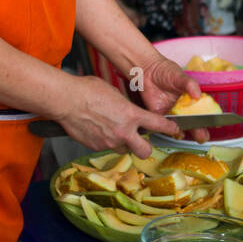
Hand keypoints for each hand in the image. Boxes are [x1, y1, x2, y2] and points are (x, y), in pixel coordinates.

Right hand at [52, 74, 179, 156]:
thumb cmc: (88, 91)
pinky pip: (107, 147)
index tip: (175, 130)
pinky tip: (98, 129)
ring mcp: (110, 141)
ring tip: (111, 129)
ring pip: (124, 149)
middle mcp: (123, 131)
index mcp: (131, 114)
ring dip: (122, 143)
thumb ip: (126, 107)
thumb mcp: (115, 94)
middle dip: (145, 147)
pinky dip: (106, 141)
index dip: (170, 129)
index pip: (158, 125)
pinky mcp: (96, 147)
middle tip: (140, 140)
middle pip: (145, 150)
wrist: (67, 100)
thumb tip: (128, 113)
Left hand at [136, 55, 209, 143]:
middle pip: (193, 122)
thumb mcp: (180, 76)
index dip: (209, 119)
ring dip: (187, 132)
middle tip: (203, 136)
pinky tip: (177, 131)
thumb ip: (189, 84)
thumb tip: (198, 95)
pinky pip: (166, 126)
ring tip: (190, 136)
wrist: (147, 70)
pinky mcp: (159, 115)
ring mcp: (172, 112)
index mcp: (191, 99)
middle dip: (199, 131)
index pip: (202, 110)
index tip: (215, 124)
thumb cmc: (165, 71)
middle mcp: (183, 108)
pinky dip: (171, 130)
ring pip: (181, 126)